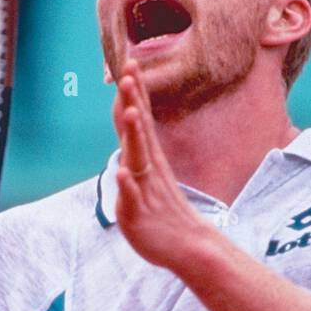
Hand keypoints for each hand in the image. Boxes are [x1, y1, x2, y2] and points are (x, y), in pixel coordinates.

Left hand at [112, 60, 208, 270]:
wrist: (188, 246)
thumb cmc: (165, 214)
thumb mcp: (150, 179)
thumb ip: (140, 155)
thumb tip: (133, 131)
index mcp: (150, 160)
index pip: (141, 120)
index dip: (135, 93)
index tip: (131, 64)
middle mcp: (149, 170)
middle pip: (140, 131)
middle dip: (134, 101)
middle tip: (130, 72)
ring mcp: (145, 191)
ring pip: (139, 159)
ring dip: (134, 136)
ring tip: (130, 113)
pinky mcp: (139, 214)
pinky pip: (133, 198)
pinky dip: (127, 185)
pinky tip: (122, 172)